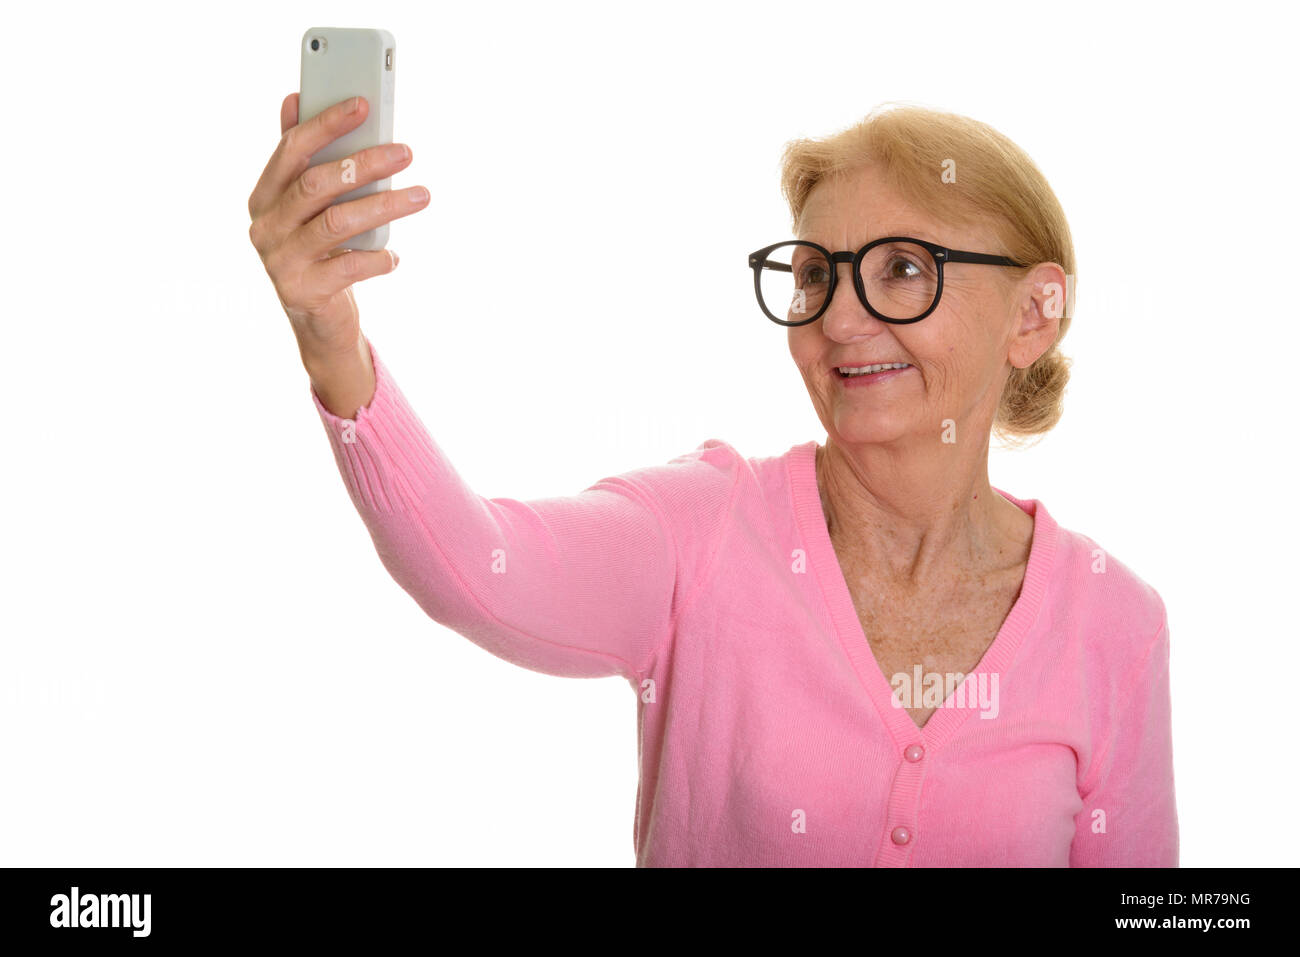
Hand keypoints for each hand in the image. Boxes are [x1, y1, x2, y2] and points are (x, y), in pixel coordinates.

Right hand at [247, 93, 429, 375]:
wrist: (319, 323)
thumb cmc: (320, 253)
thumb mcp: (309, 207)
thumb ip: (303, 160)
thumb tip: (294, 99)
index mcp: (264, 196)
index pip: (291, 149)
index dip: (326, 124)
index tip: (363, 103)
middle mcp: (265, 226)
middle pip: (316, 183)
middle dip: (365, 163)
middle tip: (406, 151)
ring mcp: (280, 261)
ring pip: (336, 223)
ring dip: (384, 206)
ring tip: (422, 196)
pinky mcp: (303, 292)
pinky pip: (349, 266)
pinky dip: (378, 259)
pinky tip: (395, 258)